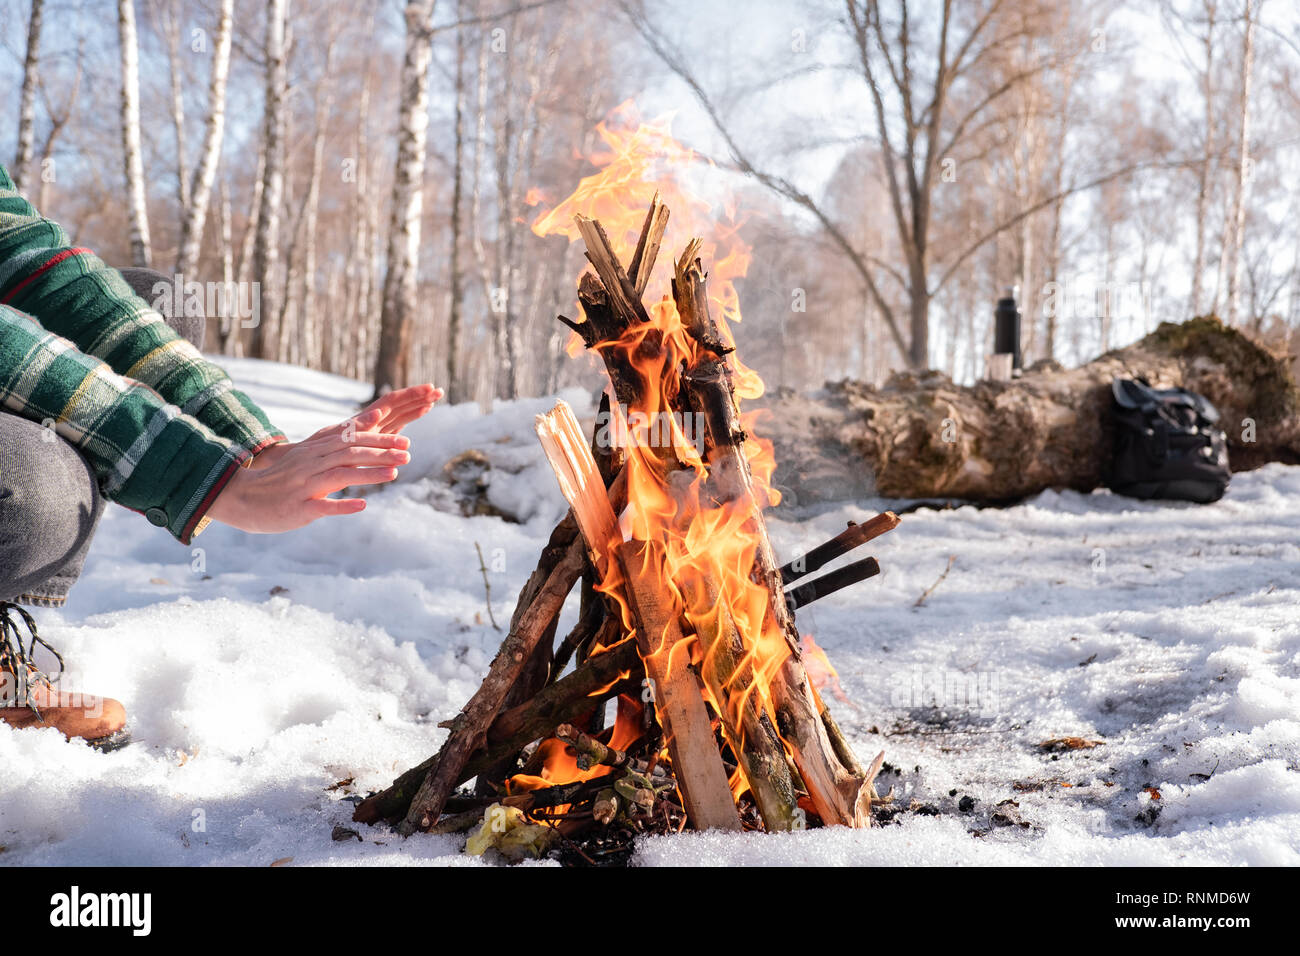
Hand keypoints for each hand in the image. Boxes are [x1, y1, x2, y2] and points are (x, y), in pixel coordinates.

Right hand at [209, 384, 442, 532]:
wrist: (243, 498)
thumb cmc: (282, 479)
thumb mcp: (307, 457)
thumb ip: (334, 445)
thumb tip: (362, 430)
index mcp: (315, 452)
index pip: (352, 441)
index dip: (379, 439)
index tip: (405, 441)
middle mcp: (311, 465)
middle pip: (350, 454)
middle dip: (381, 453)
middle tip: (409, 453)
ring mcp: (304, 486)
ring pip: (339, 476)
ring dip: (368, 474)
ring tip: (395, 474)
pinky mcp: (298, 508)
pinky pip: (322, 506)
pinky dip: (342, 506)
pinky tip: (362, 507)